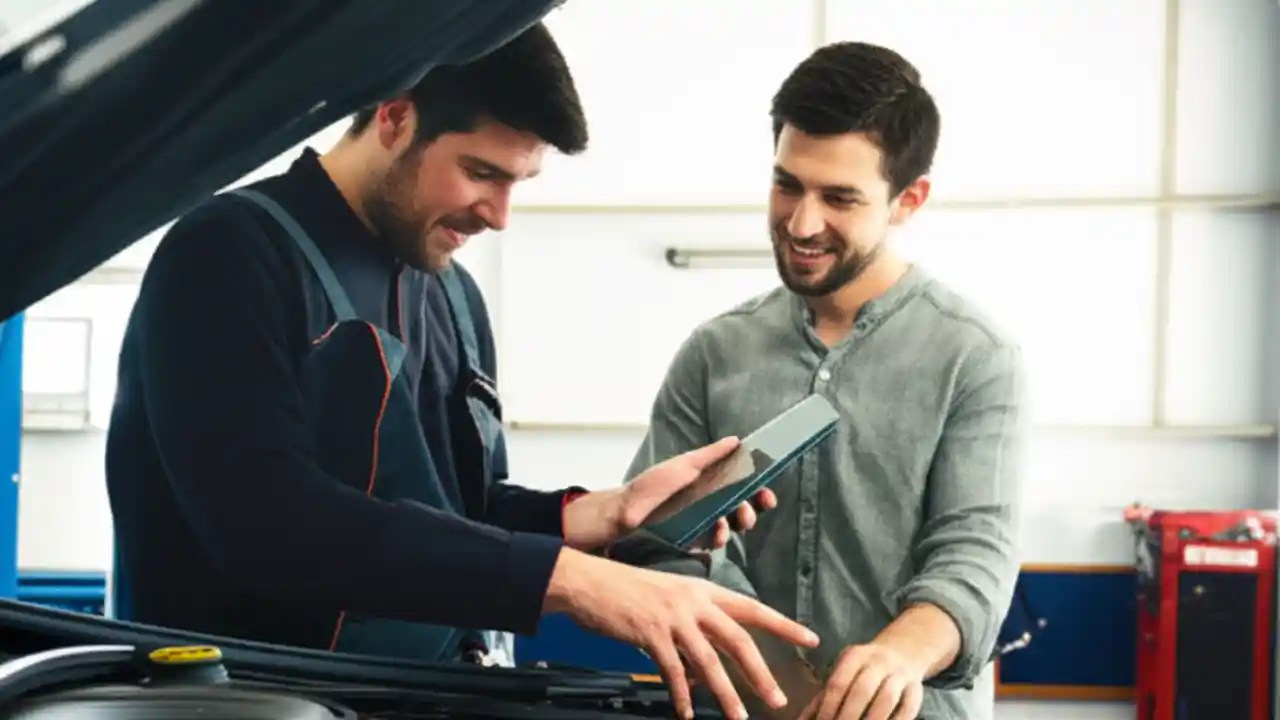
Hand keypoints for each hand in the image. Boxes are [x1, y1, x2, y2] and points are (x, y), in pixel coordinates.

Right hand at [544, 547, 819, 719]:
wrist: (589, 581)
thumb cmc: (627, 591)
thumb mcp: (669, 599)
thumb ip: (692, 629)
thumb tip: (703, 671)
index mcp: (703, 590)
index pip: (753, 608)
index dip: (783, 624)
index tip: (811, 638)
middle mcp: (694, 601)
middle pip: (738, 639)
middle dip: (760, 672)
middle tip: (778, 698)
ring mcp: (673, 616)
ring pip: (709, 661)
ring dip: (726, 693)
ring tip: (739, 718)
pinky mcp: (651, 632)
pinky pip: (673, 670)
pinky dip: (682, 695)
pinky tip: (687, 713)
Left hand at [563, 437, 775, 550]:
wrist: (627, 510)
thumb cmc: (653, 485)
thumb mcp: (684, 465)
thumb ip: (711, 454)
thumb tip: (736, 440)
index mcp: (711, 483)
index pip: (743, 487)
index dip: (759, 491)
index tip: (767, 495)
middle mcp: (711, 503)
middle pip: (742, 509)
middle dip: (751, 511)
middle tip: (747, 512)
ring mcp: (703, 523)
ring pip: (732, 528)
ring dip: (735, 525)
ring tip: (727, 522)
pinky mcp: (694, 540)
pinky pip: (713, 542)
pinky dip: (718, 538)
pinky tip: (714, 533)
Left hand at [798, 644, 924, 719]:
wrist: (904, 652)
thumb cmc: (864, 669)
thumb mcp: (843, 672)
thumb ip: (823, 698)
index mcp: (855, 656)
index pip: (838, 683)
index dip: (828, 708)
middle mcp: (878, 662)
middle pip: (861, 691)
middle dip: (848, 717)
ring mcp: (899, 675)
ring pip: (886, 701)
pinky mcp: (916, 690)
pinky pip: (906, 710)